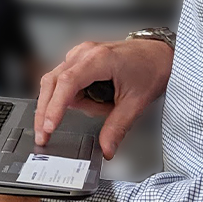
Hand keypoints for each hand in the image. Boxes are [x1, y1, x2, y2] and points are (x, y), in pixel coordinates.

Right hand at [35, 39, 173, 159]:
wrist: (158, 54)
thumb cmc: (150, 68)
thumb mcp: (136, 102)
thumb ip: (118, 127)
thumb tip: (106, 148)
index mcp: (99, 59)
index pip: (68, 83)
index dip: (55, 107)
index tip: (49, 126)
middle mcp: (84, 53)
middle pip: (52, 82)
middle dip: (46, 111)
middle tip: (44, 135)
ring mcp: (79, 54)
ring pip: (54, 81)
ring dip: (63, 103)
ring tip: (100, 106)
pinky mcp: (78, 59)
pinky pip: (63, 79)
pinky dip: (69, 95)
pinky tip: (90, 100)